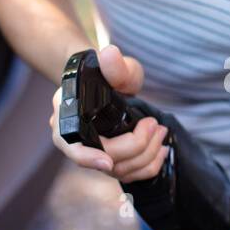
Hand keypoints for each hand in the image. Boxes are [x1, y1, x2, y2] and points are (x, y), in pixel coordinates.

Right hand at [48, 42, 168, 180]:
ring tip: (161, 132)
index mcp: (68, 115)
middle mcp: (75, 139)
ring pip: (118, 170)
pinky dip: (147, 167)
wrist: (110, 83)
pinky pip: (128, 174)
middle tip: (155, 126)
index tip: (108, 161)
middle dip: (135, 148)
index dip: (87, 157)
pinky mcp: (110, 161)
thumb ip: (114, 64)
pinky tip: (160, 151)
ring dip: (146, 156)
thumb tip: (110, 54)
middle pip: (103, 159)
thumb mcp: (115, 66)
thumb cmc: (110, 73)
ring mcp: (92, 153)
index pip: (71, 144)